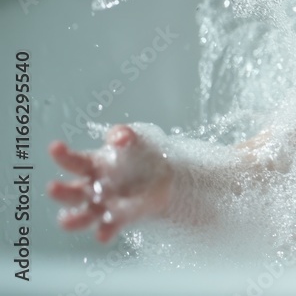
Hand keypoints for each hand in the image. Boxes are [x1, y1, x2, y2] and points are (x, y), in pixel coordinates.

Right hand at [48, 124, 171, 242]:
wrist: (167, 178)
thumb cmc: (141, 156)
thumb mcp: (134, 140)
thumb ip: (124, 136)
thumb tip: (120, 137)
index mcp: (92, 166)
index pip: (74, 161)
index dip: (63, 155)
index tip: (54, 147)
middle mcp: (92, 189)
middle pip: (72, 193)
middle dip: (61, 191)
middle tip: (52, 188)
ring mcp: (104, 206)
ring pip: (83, 216)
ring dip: (74, 220)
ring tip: (64, 221)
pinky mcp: (121, 219)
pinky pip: (111, 227)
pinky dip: (106, 231)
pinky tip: (103, 235)